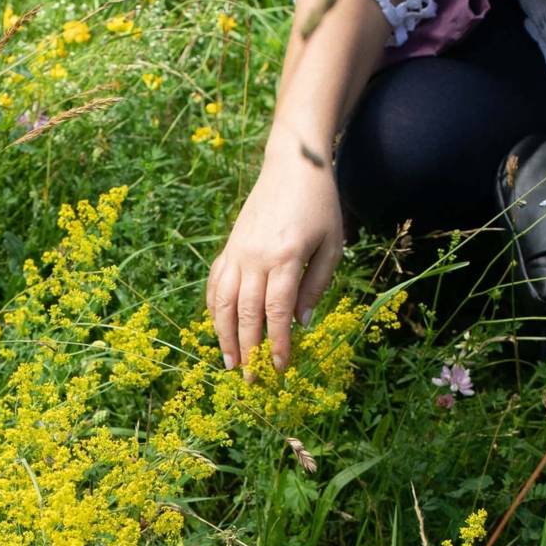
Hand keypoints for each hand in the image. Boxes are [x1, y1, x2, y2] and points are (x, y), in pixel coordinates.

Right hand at [206, 130, 342, 374]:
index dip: (276, 344)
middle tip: (251, 381)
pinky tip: (219, 328)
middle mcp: (255, 256)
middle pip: (245, 313)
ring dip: (224, 336)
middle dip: (249, 350)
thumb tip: (301, 323)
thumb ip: (317, 284)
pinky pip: (215, 283)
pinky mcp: (229, 246)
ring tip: (230, 363)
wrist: (293, 164)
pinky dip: (213, 309)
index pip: (276, 312)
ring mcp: (237, 251)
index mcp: (285, 257)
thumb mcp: (332, 245)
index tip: (279, 369)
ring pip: (222, 302)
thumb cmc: (320, 206)